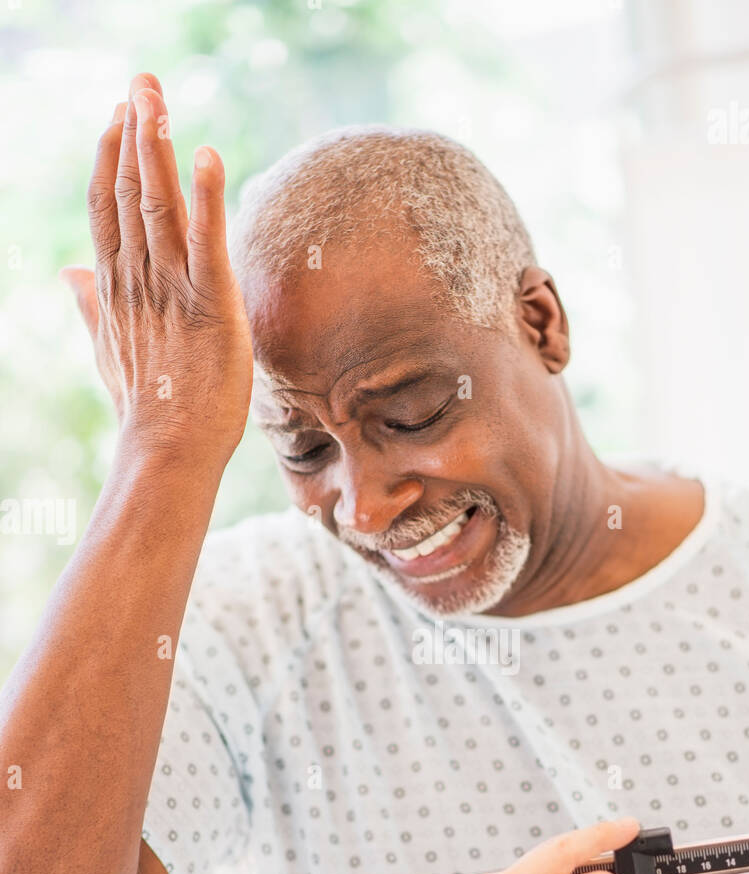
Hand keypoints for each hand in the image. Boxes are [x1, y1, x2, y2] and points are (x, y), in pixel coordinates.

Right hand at [60, 73, 252, 472]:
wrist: (170, 449)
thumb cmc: (147, 407)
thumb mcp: (110, 348)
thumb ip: (91, 306)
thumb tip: (68, 275)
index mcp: (116, 286)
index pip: (107, 206)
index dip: (110, 156)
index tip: (118, 115)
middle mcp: (138, 278)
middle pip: (129, 190)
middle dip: (136, 131)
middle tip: (143, 80)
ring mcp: (171, 288)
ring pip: (159, 203)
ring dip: (159, 146)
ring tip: (159, 97)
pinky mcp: (211, 303)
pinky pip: (207, 241)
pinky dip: (206, 196)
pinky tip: (206, 153)